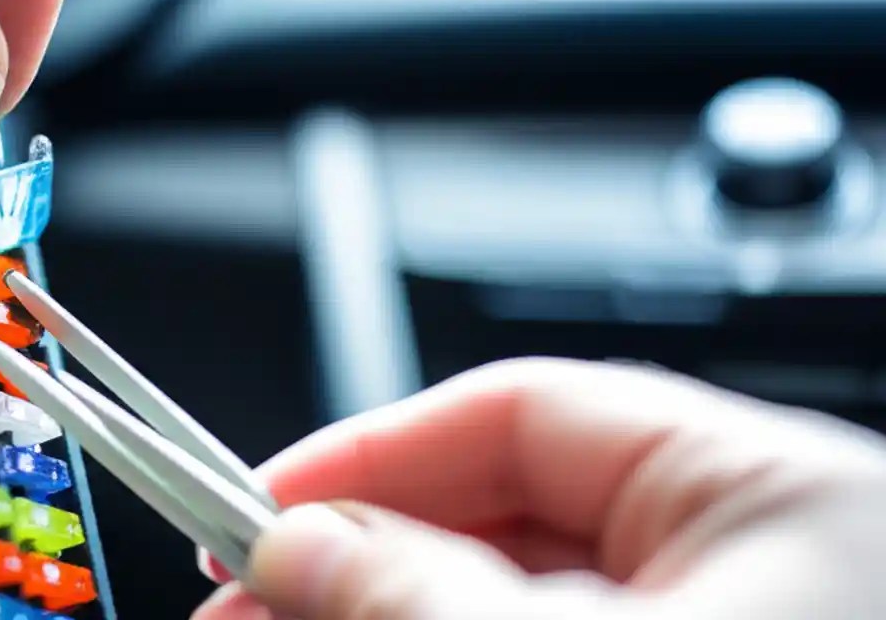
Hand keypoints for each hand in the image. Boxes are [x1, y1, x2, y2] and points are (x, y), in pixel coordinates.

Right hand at [194, 358, 885, 619]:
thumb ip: (420, 597)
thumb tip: (296, 543)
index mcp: (768, 494)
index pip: (527, 416)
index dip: (374, 454)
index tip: (260, 508)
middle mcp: (757, 561)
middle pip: (511, 519)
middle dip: (371, 561)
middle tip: (250, 605)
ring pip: (521, 606)